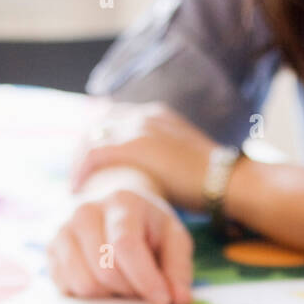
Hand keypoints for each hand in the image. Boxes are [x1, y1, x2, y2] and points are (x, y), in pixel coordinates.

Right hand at [47, 172, 193, 303]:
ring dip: (110, 295)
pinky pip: (69, 289)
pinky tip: (104, 282)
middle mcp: (84, 211)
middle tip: (142, 288)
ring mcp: (61, 230)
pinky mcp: (50, 251)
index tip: (163, 300)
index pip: (125, 246)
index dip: (145, 279)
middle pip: (105, 270)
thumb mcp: (173, 237)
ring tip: (124, 283)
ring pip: (85, 284)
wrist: (112, 207)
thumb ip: (178, 268)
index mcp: (120, 201)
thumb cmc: (147, 226)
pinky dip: (91, 295)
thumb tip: (179, 300)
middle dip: (130, 290)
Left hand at [73, 102, 215, 209]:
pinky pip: (93, 153)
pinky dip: (81, 170)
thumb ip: (164, 162)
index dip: (98, 141)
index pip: (114, 120)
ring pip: (90, 138)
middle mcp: (145, 114)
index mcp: (158, 114)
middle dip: (83, 150)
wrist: (228, 182)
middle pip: (98, 124)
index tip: (91, 166)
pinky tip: (77, 189)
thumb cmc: (212, 183)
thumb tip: (154, 180)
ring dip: (78, 161)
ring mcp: (138, 127)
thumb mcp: (184, 163)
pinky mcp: (133, 145)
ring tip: (75, 185)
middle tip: (76, 177)